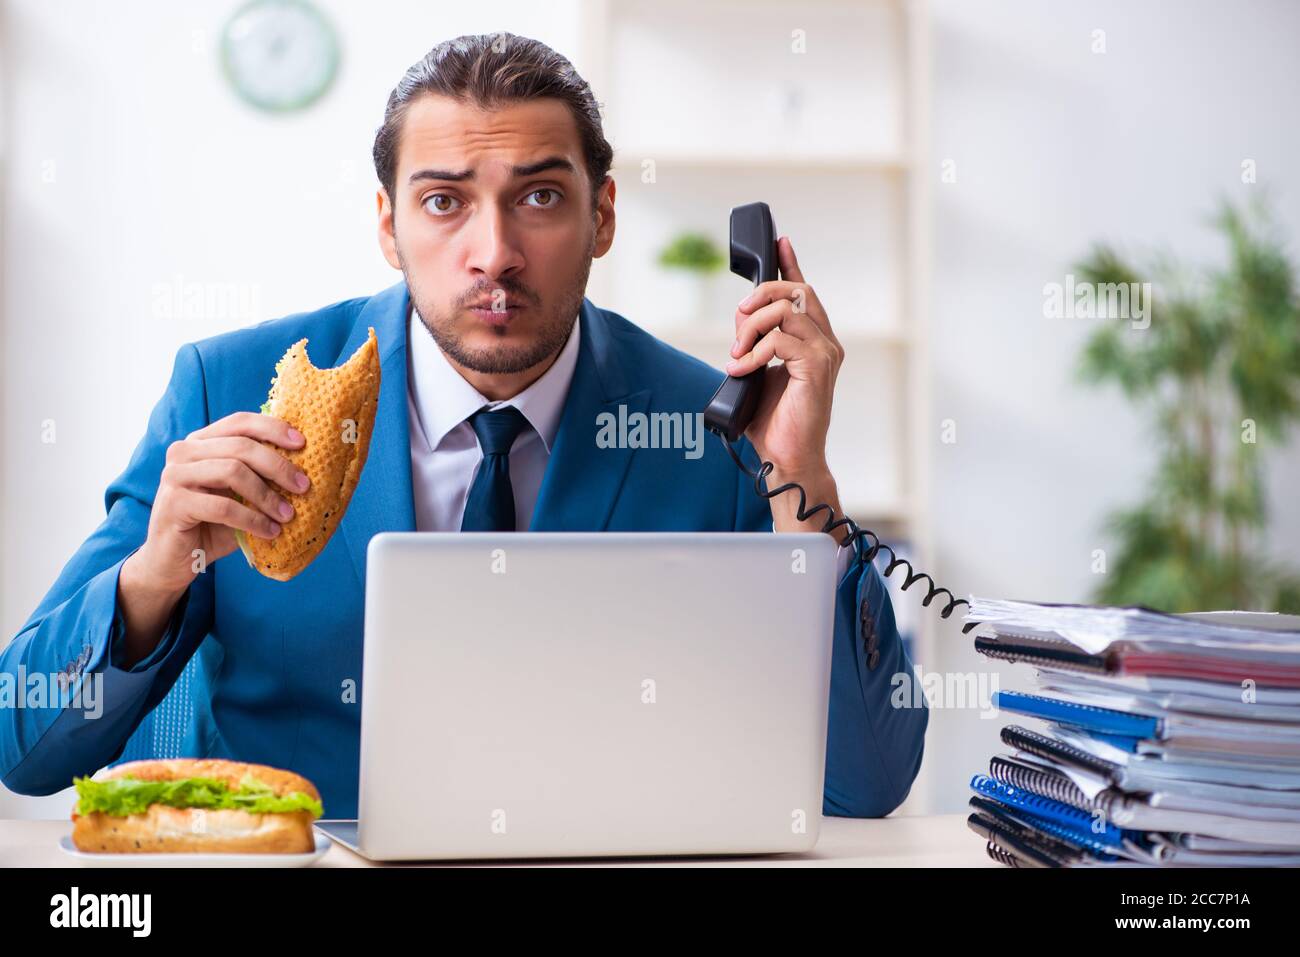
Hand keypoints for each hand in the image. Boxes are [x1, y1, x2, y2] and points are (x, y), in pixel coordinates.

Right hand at [133, 411, 311, 591]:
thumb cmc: (213, 525)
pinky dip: (252, 519)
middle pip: (241, 446)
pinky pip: (222, 506)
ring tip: (288, 515)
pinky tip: (270, 532)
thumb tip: (305, 469)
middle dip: (277, 466)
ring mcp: (175, 475)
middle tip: (303, 486)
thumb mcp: (240, 496)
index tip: (302, 443)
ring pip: (232, 471)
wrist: (175, 560)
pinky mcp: (173, 503)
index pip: (240, 422)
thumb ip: (260, 477)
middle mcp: (184, 451)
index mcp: (201, 442)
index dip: (273, 428)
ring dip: (267, 495)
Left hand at [725, 235, 843, 480]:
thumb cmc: (774, 422)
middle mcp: (825, 343)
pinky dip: (753, 352)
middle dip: (761, 296)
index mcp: (814, 342)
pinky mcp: (816, 367)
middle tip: (739, 318)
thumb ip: (754, 345)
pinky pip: (780, 340)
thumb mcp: (756, 373)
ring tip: (737, 354)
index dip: (791, 264)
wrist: (787, 457)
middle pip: (796, 292)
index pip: (803, 294)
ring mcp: (824, 353)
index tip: (779, 241)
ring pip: (786, 311)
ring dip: (752, 327)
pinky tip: (741, 368)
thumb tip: (741, 323)